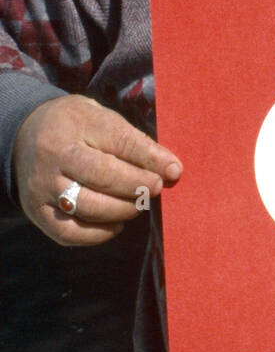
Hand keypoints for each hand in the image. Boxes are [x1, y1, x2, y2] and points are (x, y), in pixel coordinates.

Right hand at [12, 95, 182, 245]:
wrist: (24, 135)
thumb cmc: (77, 126)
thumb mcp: (102, 117)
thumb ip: (134, 141)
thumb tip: (171, 169)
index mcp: (76, 123)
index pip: (119, 141)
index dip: (150, 158)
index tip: (174, 170)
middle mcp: (55, 155)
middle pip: (102, 175)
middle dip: (137, 185)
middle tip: (156, 188)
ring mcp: (42, 185)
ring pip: (87, 206)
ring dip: (122, 210)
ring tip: (138, 204)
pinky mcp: (36, 211)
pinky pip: (69, 233)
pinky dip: (98, 234)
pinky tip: (116, 224)